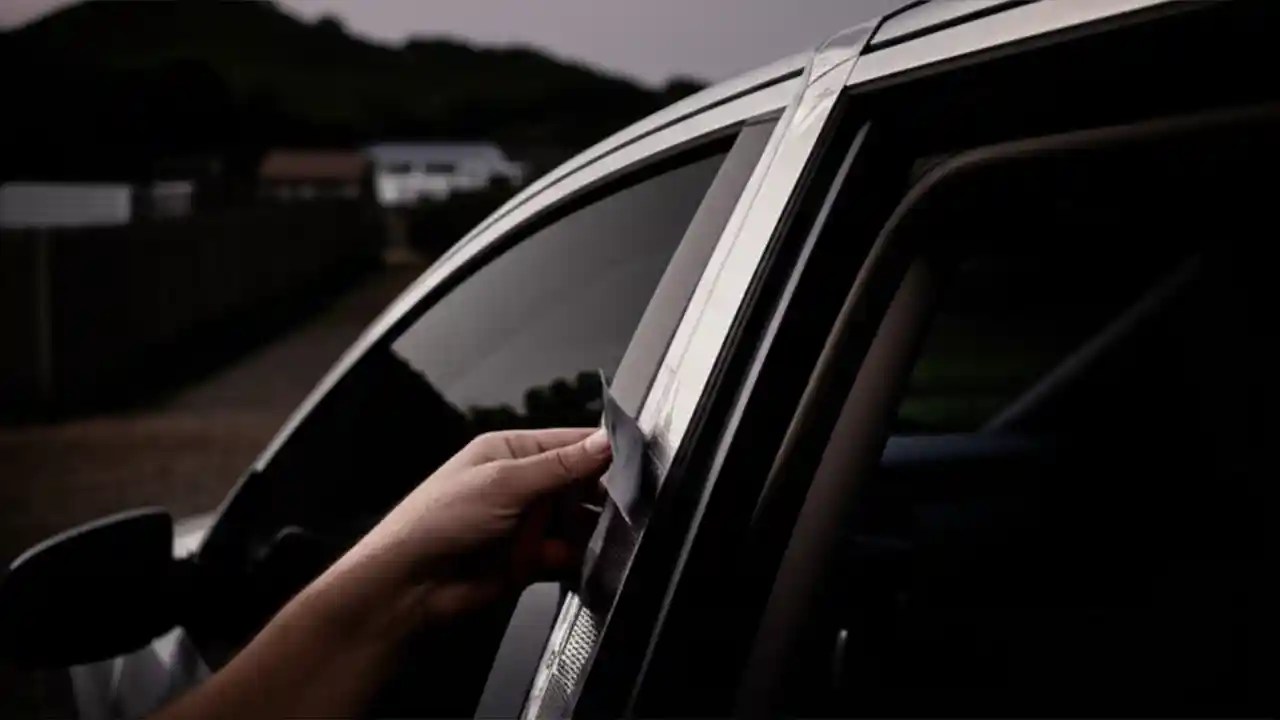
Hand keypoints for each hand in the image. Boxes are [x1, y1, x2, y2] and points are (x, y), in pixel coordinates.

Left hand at [326, 427, 611, 626]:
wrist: (408, 587)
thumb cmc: (437, 521)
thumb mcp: (505, 483)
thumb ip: (560, 465)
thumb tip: (605, 442)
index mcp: (512, 452)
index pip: (571, 442)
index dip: (605, 450)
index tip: (640, 460)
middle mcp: (522, 484)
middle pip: (582, 483)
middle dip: (606, 494)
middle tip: (633, 503)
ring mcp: (528, 523)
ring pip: (580, 521)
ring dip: (598, 529)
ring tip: (619, 534)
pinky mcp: (531, 560)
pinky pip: (570, 555)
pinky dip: (583, 558)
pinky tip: (594, 560)